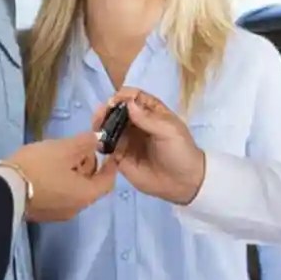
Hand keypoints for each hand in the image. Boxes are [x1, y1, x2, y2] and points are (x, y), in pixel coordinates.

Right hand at [4, 131, 117, 221]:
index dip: (110, 165)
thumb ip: (84, 143)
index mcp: (85, 195)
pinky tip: (45, 168)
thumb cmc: (38, 167)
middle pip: (89, 185)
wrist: (3, 190)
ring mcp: (57, 213)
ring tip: (59, 155)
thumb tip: (98, 140)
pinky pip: (58, 195)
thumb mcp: (63, 148)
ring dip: (72, 173)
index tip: (108, 151)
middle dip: (88, 165)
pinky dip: (59, 181)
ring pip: (73, 190)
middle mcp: (75, 209)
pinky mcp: (41, 213)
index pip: (108, 181)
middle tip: (77, 148)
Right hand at [92, 88, 205, 204]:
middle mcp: (136, 123)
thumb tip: (127, 103)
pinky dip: (100, 143)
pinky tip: (98, 143)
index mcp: (151, 111)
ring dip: (100, 125)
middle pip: (116, 110)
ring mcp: (127, 139)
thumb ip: (148, 118)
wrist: (183, 183)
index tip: (114, 102)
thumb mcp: (169, 131)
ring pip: (108, 127)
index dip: (122, 96)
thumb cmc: (180, 152)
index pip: (133, 97)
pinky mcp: (120, 156)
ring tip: (96, 128)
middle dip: (106, 110)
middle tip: (99, 116)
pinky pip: (107, 146)